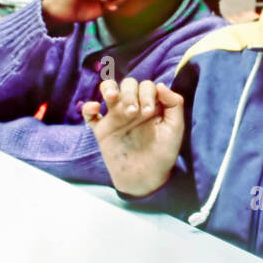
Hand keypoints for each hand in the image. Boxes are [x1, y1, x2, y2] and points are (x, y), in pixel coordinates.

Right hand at [81, 77, 183, 195]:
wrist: (146, 177)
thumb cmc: (163, 153)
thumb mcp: (175, 128)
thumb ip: (174, 104)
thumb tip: (161, 84)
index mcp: (151, 105)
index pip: (146, 86)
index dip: (147, 93)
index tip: (148, 112)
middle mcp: (134, 107)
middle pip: (128, 84)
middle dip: (130, 94)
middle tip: (134, 113)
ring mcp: (116, 117)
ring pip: (108, 90)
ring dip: (109, 89)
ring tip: (111, 98)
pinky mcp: (102, 129)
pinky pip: (89, 114)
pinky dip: (88, 107)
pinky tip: (95, 108)